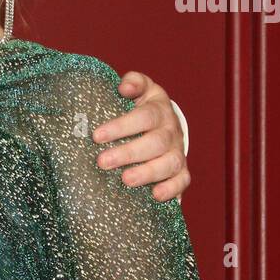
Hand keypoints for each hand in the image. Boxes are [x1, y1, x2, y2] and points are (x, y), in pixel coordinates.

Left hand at [91, 71, 189, 202]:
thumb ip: (133, 83)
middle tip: (102, 161)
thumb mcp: (140, 89)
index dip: (122, 126)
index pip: (144, 116)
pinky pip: (182, 181)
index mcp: (158, 110)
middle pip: (156, 143)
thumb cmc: (142, 107)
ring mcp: (177, 152)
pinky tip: (155, 196)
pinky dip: (171, 189)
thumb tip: (124, 87)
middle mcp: (171, 131)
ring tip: (126, 181)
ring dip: (148, 173)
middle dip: (129, 153)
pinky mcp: (181, 171)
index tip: (97, 136)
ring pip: (170, 163)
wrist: (165, 123)